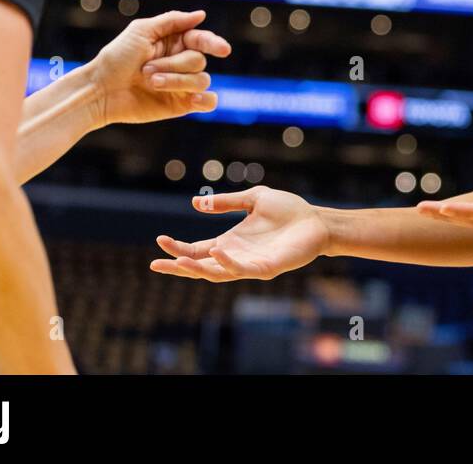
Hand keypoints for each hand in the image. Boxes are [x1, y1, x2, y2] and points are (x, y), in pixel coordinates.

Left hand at [90, 9, 231, 127]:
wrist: (100, 90)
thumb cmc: (116, 58)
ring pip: (201, 80)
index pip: (202, 40)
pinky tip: (193, 99)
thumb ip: (172, 21)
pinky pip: (208, 102)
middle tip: (146, 69)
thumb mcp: (140, 31)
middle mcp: (181, 62)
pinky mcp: (181, 105)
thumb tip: (202, 15)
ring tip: (151, 82)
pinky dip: (206, 100)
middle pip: (199, 61)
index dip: (213, 43)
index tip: (222, 50)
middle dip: (174, 65)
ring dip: (176, 81)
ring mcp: (182, 84)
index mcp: (175, 42)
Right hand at [150, 186, 329, 281]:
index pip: (197, 250)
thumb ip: (225, 202)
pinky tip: (216, 251)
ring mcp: (251, 264)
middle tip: (156, 263)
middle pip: (202, 267)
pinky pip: (243, 269)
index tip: (160, 240)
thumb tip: (194, 203)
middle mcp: (237, 256)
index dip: (178, 248)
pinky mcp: (268, 268)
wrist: (316, 220)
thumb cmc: (288, 210)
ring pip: (219, 273)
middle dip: (178, 267)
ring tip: (179, 261)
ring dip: (198, 269)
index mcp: (230, 242)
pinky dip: (228, 262)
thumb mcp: (252, 199)